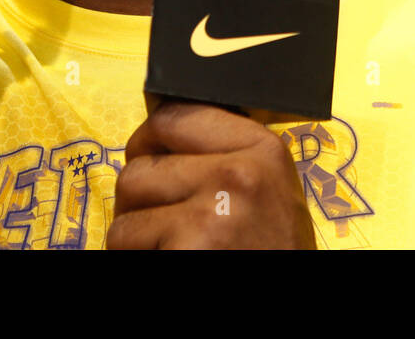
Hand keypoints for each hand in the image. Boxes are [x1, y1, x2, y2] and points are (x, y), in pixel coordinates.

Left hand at [108, 99, 315, 248]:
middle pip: (140, 165)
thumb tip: (158, 132)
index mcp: (262, 150)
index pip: (175, 114)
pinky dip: (136, 258)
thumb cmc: (274, 251)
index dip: (150, 139)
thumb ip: (229, 156)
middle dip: (137, 197)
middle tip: (159, 221)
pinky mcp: (187, 250)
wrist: (291, 300)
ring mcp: (211, 215)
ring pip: (125, 208)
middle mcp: (239, 174)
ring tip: (168, 247)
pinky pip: (123, 244)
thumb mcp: (270, 190)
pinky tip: (173, 262)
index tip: (150, 157)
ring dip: (133, 233)